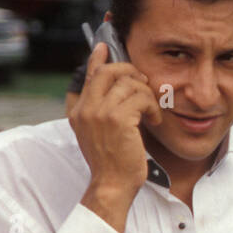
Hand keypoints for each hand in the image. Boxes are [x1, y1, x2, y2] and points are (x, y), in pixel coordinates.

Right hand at [70, 42, 161, 231]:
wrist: (112, 185)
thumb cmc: (111, 163)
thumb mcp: (99, 133)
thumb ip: (101, 110)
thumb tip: (117, 88)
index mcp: (78, 111)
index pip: (88, 76)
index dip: (97, 59)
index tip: (104, 47)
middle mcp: (85, 108)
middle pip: (108, 71)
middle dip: (130, 72)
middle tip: (143, 83)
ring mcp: (100, 112)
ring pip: (129, 84)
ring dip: (146, 95)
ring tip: (151, 111)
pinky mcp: (118, 119)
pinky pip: (141, 98)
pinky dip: (152, 107)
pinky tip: (154, 120)